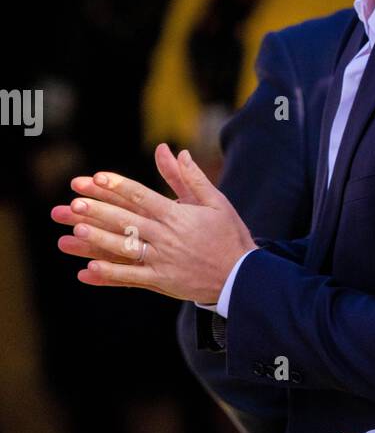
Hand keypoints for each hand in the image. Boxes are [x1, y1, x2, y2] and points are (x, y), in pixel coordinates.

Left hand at [51, 143, 255, 300]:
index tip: (96, 178)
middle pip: (128, 220)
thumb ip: (192, 178)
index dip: (118, 186)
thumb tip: (178, 152)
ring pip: (126, 248)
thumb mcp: (216, 202)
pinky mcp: (163, 281)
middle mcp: (167, 236)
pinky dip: (111, 274)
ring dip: (100, 240)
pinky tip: (89, 270)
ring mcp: (163, 260)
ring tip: (76, 232)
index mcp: (178, 215)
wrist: (242, 275)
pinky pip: (132, 277)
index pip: (142, 196)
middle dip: (99, 210)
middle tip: (74, 202)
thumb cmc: (229, 235)